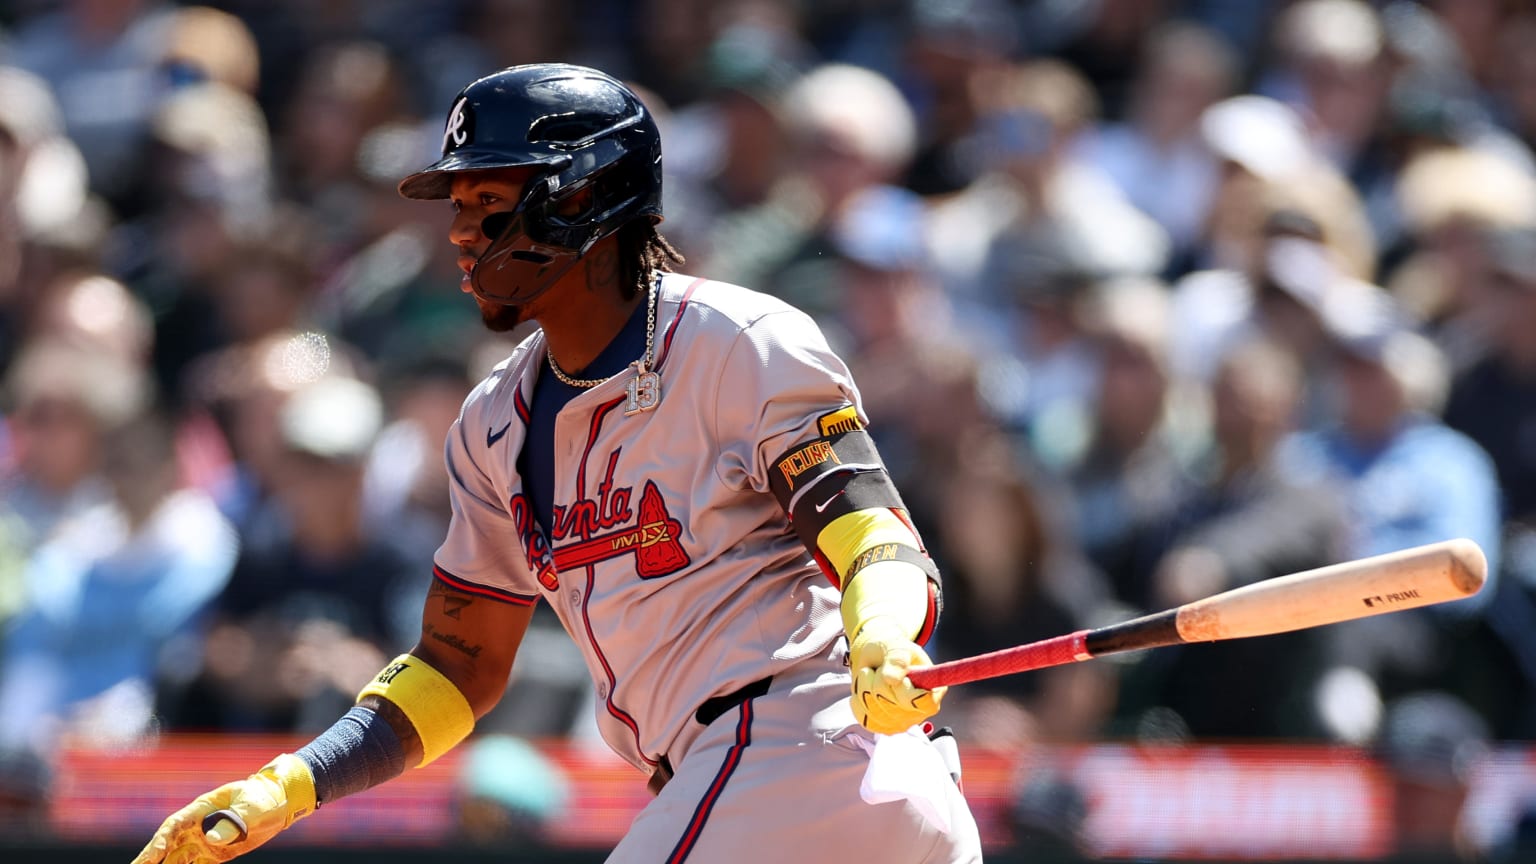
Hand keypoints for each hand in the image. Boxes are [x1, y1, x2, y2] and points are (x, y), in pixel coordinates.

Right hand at [130, 753, 315, 863]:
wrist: (279, 804)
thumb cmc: (264, 798)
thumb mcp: (252, 807)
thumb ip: (233, 821)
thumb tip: (210, 840)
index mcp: (201, 809)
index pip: (174, 825)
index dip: (160, 841)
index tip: (152, 856)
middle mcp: (197, 826)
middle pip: (167, 844)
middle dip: (150, 858)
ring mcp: (203, 841)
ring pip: (176, 858)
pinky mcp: (213, 854)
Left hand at [848, 618, 945, 734]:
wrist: (875, 658)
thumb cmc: (890, 651)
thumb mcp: (896, 645)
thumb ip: (897, 659)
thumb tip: (892, 679)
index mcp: (933, 690)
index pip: (925, 704)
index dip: (907, 693)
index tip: (897, 678)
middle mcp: (919, 710)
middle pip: (894, 708)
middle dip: (880, 683)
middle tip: (881, 669)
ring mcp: (901, 721)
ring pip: (876, 713)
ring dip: (866, 688)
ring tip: (873, 675)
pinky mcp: (882, 726)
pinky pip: (865, 718)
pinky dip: (859, 700)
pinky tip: (866, 689)